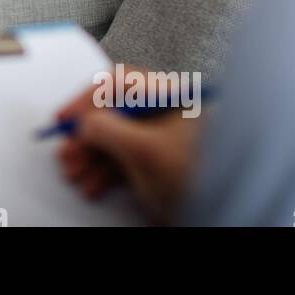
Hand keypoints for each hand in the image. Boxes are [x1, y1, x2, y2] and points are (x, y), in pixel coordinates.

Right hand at [53, 71, 202, 223]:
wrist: (227, 211)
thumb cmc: (203, 177)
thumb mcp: (144, 150)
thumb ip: (107, 129)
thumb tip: (85, 123)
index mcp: (172, 96)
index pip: (120, 83)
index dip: (87, 99)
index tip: (66, 118)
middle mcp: (169, 113)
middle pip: (114, 113)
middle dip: (86, 135)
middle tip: (68, 150)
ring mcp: (166, 140)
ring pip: (117, 140)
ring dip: (91, 157)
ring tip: (75, 172)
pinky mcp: (163, 164)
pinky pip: (126, 160)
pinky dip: (106, 172)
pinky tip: (95, 184)